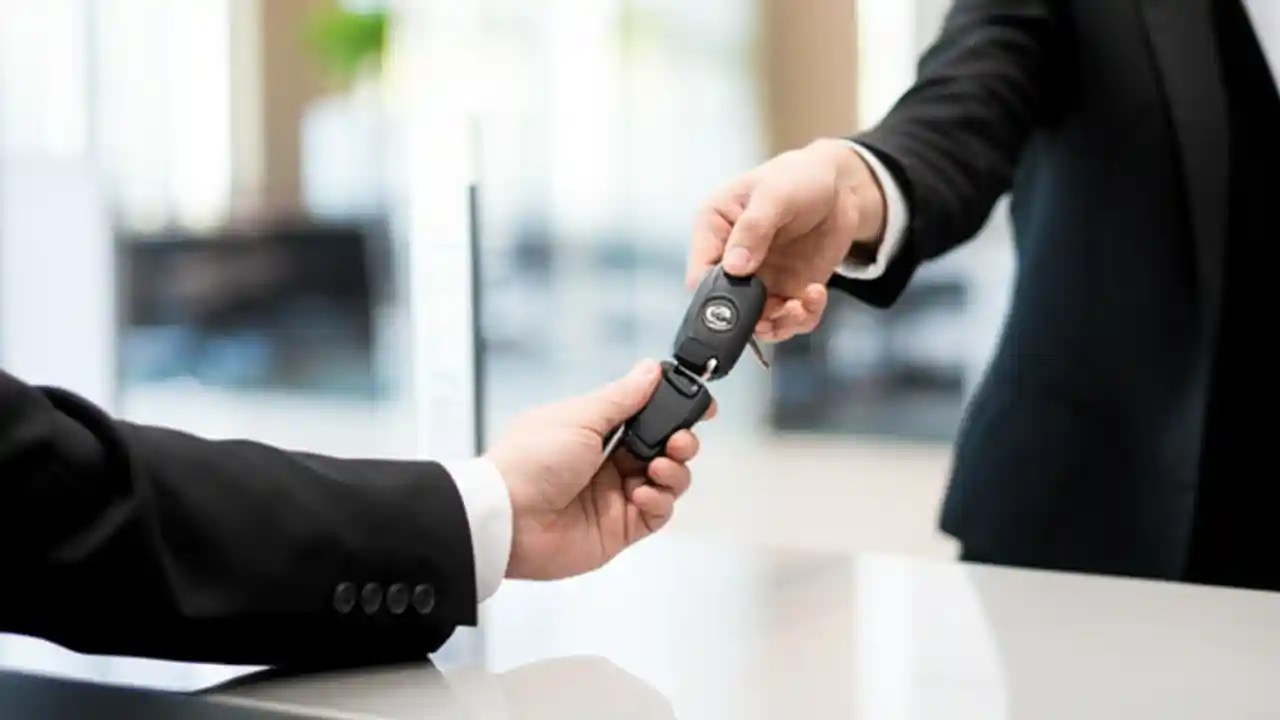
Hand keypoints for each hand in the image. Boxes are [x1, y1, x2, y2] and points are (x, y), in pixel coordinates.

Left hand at [486, 360, 710, 580]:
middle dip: (682, 441)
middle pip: (664, 448)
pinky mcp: (619, 529)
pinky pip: (656, 514)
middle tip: (680, 440)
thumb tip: (649, 369)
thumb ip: (622, 397)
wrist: (505, 518)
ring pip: (667, 481)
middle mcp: (608, 462)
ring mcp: (615, 496)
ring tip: (659, 467)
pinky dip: (659, 501)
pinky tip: (641, 494)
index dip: (674, 410)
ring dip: (675, 471)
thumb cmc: (530, 461)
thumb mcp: (579, 417)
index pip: (646, 415)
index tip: (700, 406)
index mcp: (595, 429)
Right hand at [687, 138, 887, 341]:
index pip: (700, 273)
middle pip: (727, 307)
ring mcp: (760, 279)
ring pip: (759, 322)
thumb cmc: (797, 177)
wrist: (839, 185)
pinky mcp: (788, 290)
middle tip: (776, 310)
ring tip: (800, 306)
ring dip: (780, 323)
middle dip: (750, 318)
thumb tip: (734, 268)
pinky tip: (815, 293)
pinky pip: (790, 319)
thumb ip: (752, 230)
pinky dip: (804, 317)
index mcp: (714, 229)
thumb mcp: (773, 195)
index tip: (738, 301)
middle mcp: (732, 260)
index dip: (713, 295)